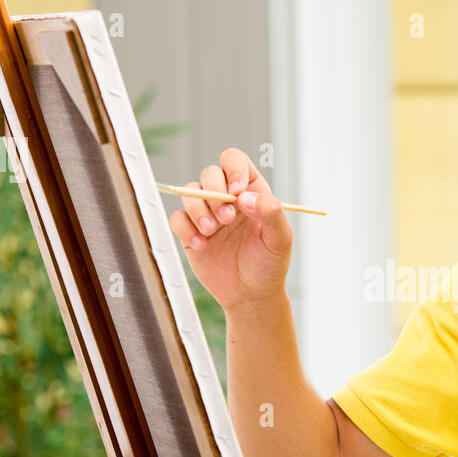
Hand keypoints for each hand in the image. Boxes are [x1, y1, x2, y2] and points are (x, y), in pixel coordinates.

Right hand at [168, 147, 292, 311]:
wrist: (251, 295)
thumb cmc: (269, 264)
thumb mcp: (280, 239)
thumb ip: (271, 212)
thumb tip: (244, 196)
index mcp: (251, 192)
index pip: (235, 161)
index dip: (233, 169)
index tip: (237, 192)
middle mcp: (227, 198)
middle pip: (210, 173)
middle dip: (214, 193)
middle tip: (227, 219)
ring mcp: (207, 214)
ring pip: (190, 192)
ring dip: (198, 209)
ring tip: (211, 231)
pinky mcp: (191, 232)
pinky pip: (177, 218)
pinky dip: (186, 229)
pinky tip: (201, 246)